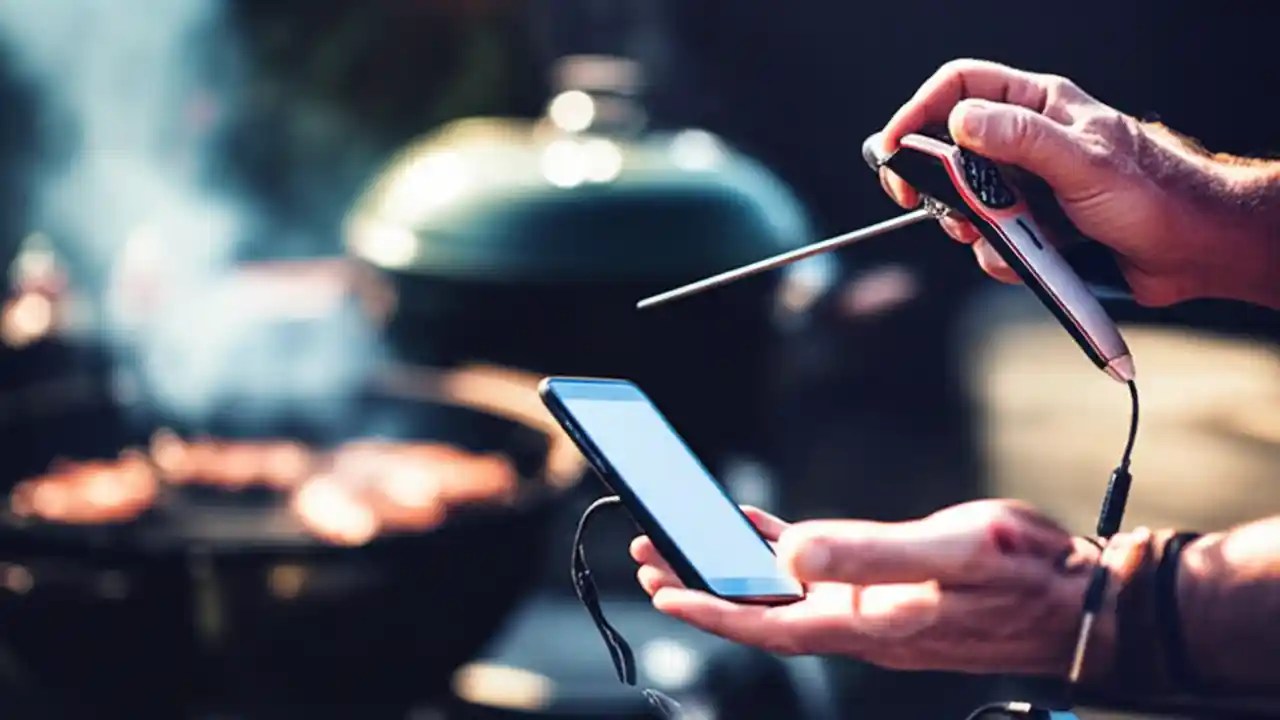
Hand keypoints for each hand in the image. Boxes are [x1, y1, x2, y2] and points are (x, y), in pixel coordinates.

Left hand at [631, 501, 1106, 676]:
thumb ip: (871, 553)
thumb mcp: (952, 551)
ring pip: (785, 596)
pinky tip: (762, 533)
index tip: (660, 590)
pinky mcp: (892, 591)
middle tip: (651, 556)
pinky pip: (823, 575)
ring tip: (686, 543)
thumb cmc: (1028, 573)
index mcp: (868, 621)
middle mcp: (863, 623)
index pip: (768, 626)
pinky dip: (784, 553)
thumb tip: (792, 554)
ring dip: (734, 571)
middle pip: (763, 613)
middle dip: (703, 586)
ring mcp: (877, 610)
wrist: (1083, 601)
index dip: (710, 611)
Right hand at [877, 59, 1279, 308]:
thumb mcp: (1082, 160)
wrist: (1190, 250)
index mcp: (1037, 107)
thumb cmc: (1154, 193)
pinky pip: (991, 242)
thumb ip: (1020, 139)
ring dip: (975, 226)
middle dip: (936, 182)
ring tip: (1003, 235)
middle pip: (949, 151)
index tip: (893, 148)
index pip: (961, 88)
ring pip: (967, 204)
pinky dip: (1002, 256)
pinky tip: (1033, 256)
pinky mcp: (1032, 229)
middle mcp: (1026, 144)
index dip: (919, 112)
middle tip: (919, 200)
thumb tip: (959, 122)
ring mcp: (1027, 187)